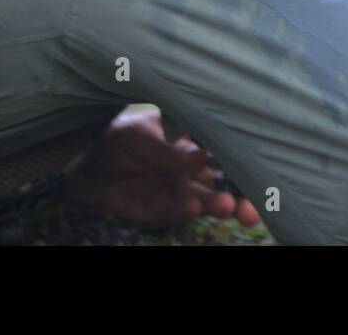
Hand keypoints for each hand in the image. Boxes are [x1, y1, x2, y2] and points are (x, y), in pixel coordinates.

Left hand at [65, 108, 261, 228]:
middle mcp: (193, 168)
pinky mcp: (162, 210)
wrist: (85, 168)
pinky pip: (180, 212)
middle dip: (244, 195)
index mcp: (194, 143)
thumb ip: (169, 149)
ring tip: (228, 207)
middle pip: (227, 182)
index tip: (262, 167)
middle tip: (254, 206)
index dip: (245, 161)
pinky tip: (192, 207)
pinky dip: (187, 211)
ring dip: (220, 205)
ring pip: (209, 201)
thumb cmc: (118, 139)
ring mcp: (180, 190)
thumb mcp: (141, 134)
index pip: (226, 151)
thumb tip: (203, 156)